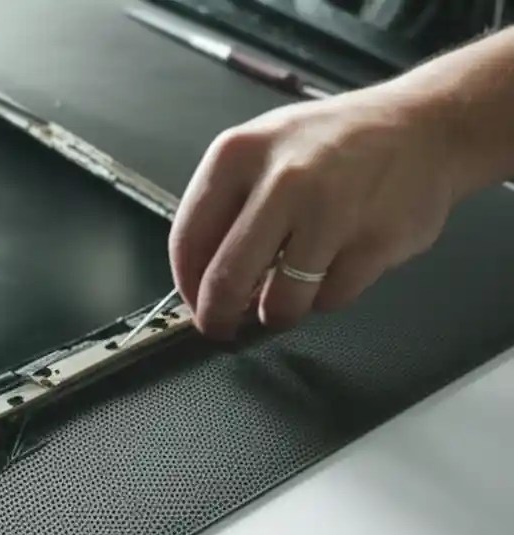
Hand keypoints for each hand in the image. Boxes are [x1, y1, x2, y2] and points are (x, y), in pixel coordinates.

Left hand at [168, 85, 461, 340]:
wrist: (428, 126)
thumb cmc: (337, 144)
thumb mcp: (265, 149)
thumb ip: (227, 206)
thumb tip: (200, 280)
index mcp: (238, 154)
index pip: (188, 240)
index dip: (187, 285)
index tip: (194, 304)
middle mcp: (282, 180)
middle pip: (226, 280)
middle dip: (218, 317)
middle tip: (221, 327)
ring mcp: (332, 211)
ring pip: (280, 302)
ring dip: (278, 312)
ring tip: (289, 292)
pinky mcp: (375, 241)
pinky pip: (330, 300)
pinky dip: (326, 297)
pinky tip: (335, 266)